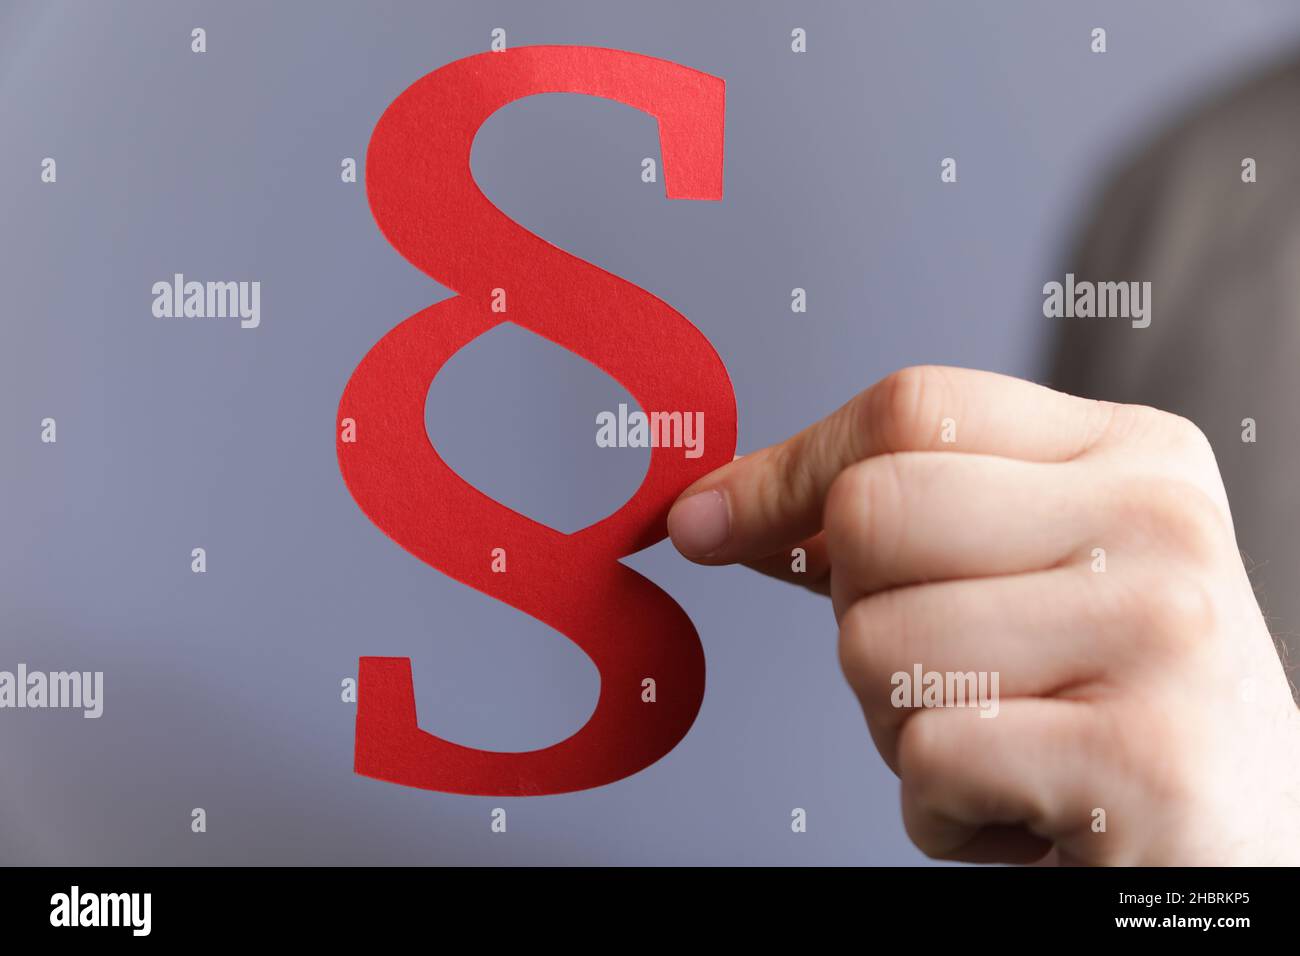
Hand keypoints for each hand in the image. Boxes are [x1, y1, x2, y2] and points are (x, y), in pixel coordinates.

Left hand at [666, 365, 1299, 863]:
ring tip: (1001, 748)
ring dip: (898, 727)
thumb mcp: (1024, 576)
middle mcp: (1158, 520)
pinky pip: (928, 759)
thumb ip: (890, 527)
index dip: (783, 470)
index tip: (708, 523)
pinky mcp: (1146, 761)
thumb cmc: (1105, 708)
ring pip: (876, 645)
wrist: (1238, 853)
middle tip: (944, 674)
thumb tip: (714, 509)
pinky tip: (1024, 814)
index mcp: (1131, 453)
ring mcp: (1163, 634)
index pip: (910, 407)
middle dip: (857, 615)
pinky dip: (939, 811)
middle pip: (870, 514)